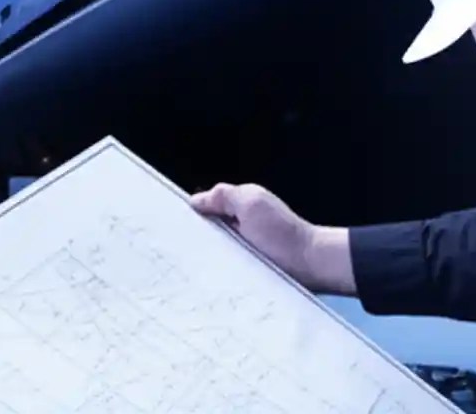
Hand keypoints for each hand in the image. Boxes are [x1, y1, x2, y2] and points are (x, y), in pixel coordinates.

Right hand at [189, 183, 354, 294]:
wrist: (307, 265)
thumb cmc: (281, 232)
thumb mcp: (252, 203)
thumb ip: (224, 196)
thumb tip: (194, 201)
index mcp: (237, 207)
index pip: (203, 209)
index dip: (187, 216)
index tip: (168, 226)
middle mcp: (237, 229)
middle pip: (204, 234)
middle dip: (190, 241)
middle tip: (173, 252)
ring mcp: (240, 253)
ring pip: (210, 254)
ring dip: (201, 260)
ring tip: (186, 268)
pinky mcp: (243, 274)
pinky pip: (222, 271)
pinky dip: (214, 274)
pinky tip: (204, 280)